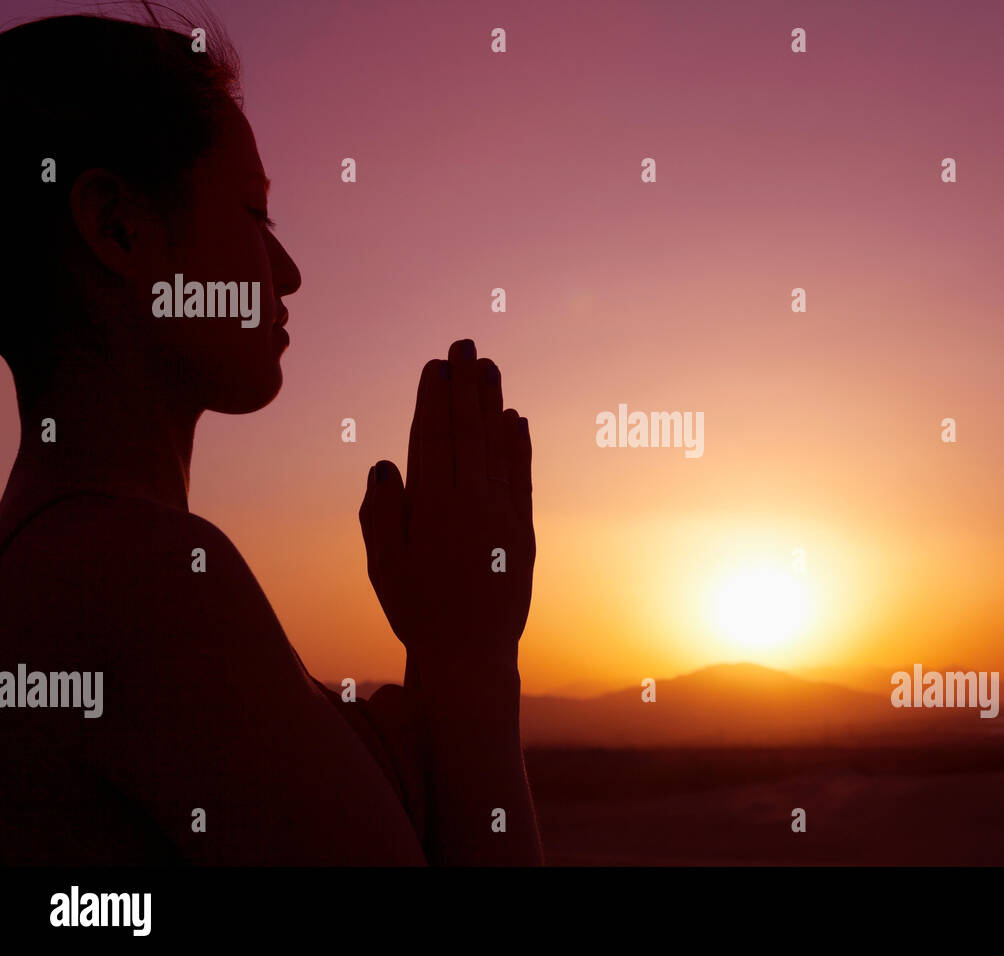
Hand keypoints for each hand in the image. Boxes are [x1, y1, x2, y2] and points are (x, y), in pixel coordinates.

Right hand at [359, 339, 533, 683]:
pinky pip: (521, 478)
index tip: (434, 365)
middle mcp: (470, 505)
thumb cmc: (416, 612)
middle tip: (464, 343)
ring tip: (488, 367)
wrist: (470, 657)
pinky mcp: (523, 532)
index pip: (432, 438)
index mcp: (431, 509)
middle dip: (464, 384)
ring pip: (497, 447)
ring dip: (493, 403)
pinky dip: (519, 447)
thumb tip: (386, 463)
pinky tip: (516, 419)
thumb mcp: (383, 566)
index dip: (433, 397)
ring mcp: (502, 516)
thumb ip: (381, 513)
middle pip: (468, 431)